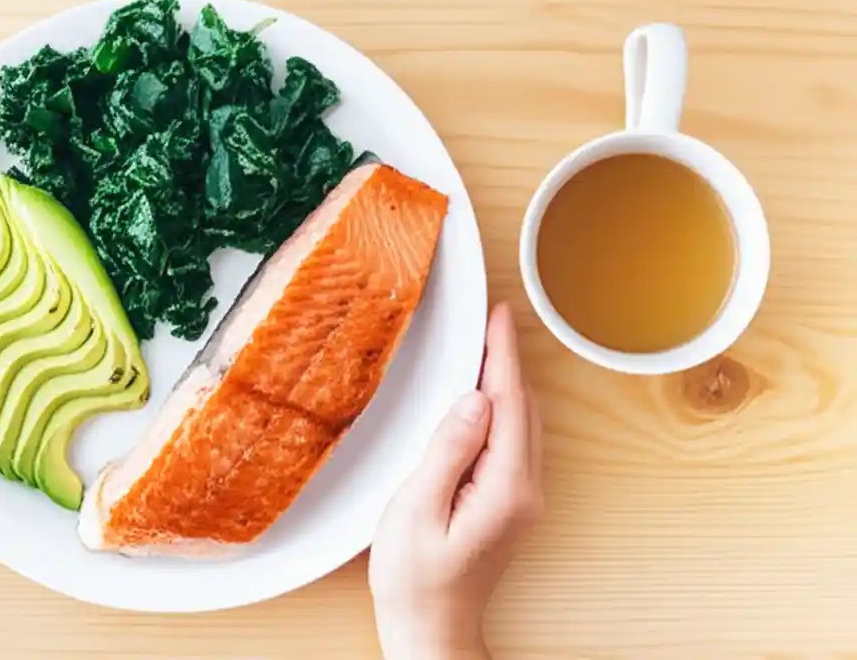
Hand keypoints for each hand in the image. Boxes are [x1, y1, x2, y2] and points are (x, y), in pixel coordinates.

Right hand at [369, 303, 542, 659]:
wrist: (431, 631)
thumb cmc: (416, 581)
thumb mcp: (417, 511)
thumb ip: (447, 451)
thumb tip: (473, 400)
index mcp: (505, 487)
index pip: (510, 403)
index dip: (503, 354)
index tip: (499, 315)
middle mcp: (525, 490)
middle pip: (524, 408)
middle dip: (508, 360)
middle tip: (489, 318)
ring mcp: (523, 499)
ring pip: (523, 424)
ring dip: (506, 383)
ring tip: (485, 345)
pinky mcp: (511, 504)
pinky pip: (514, 442)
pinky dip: (503, 409)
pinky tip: (483, 398)